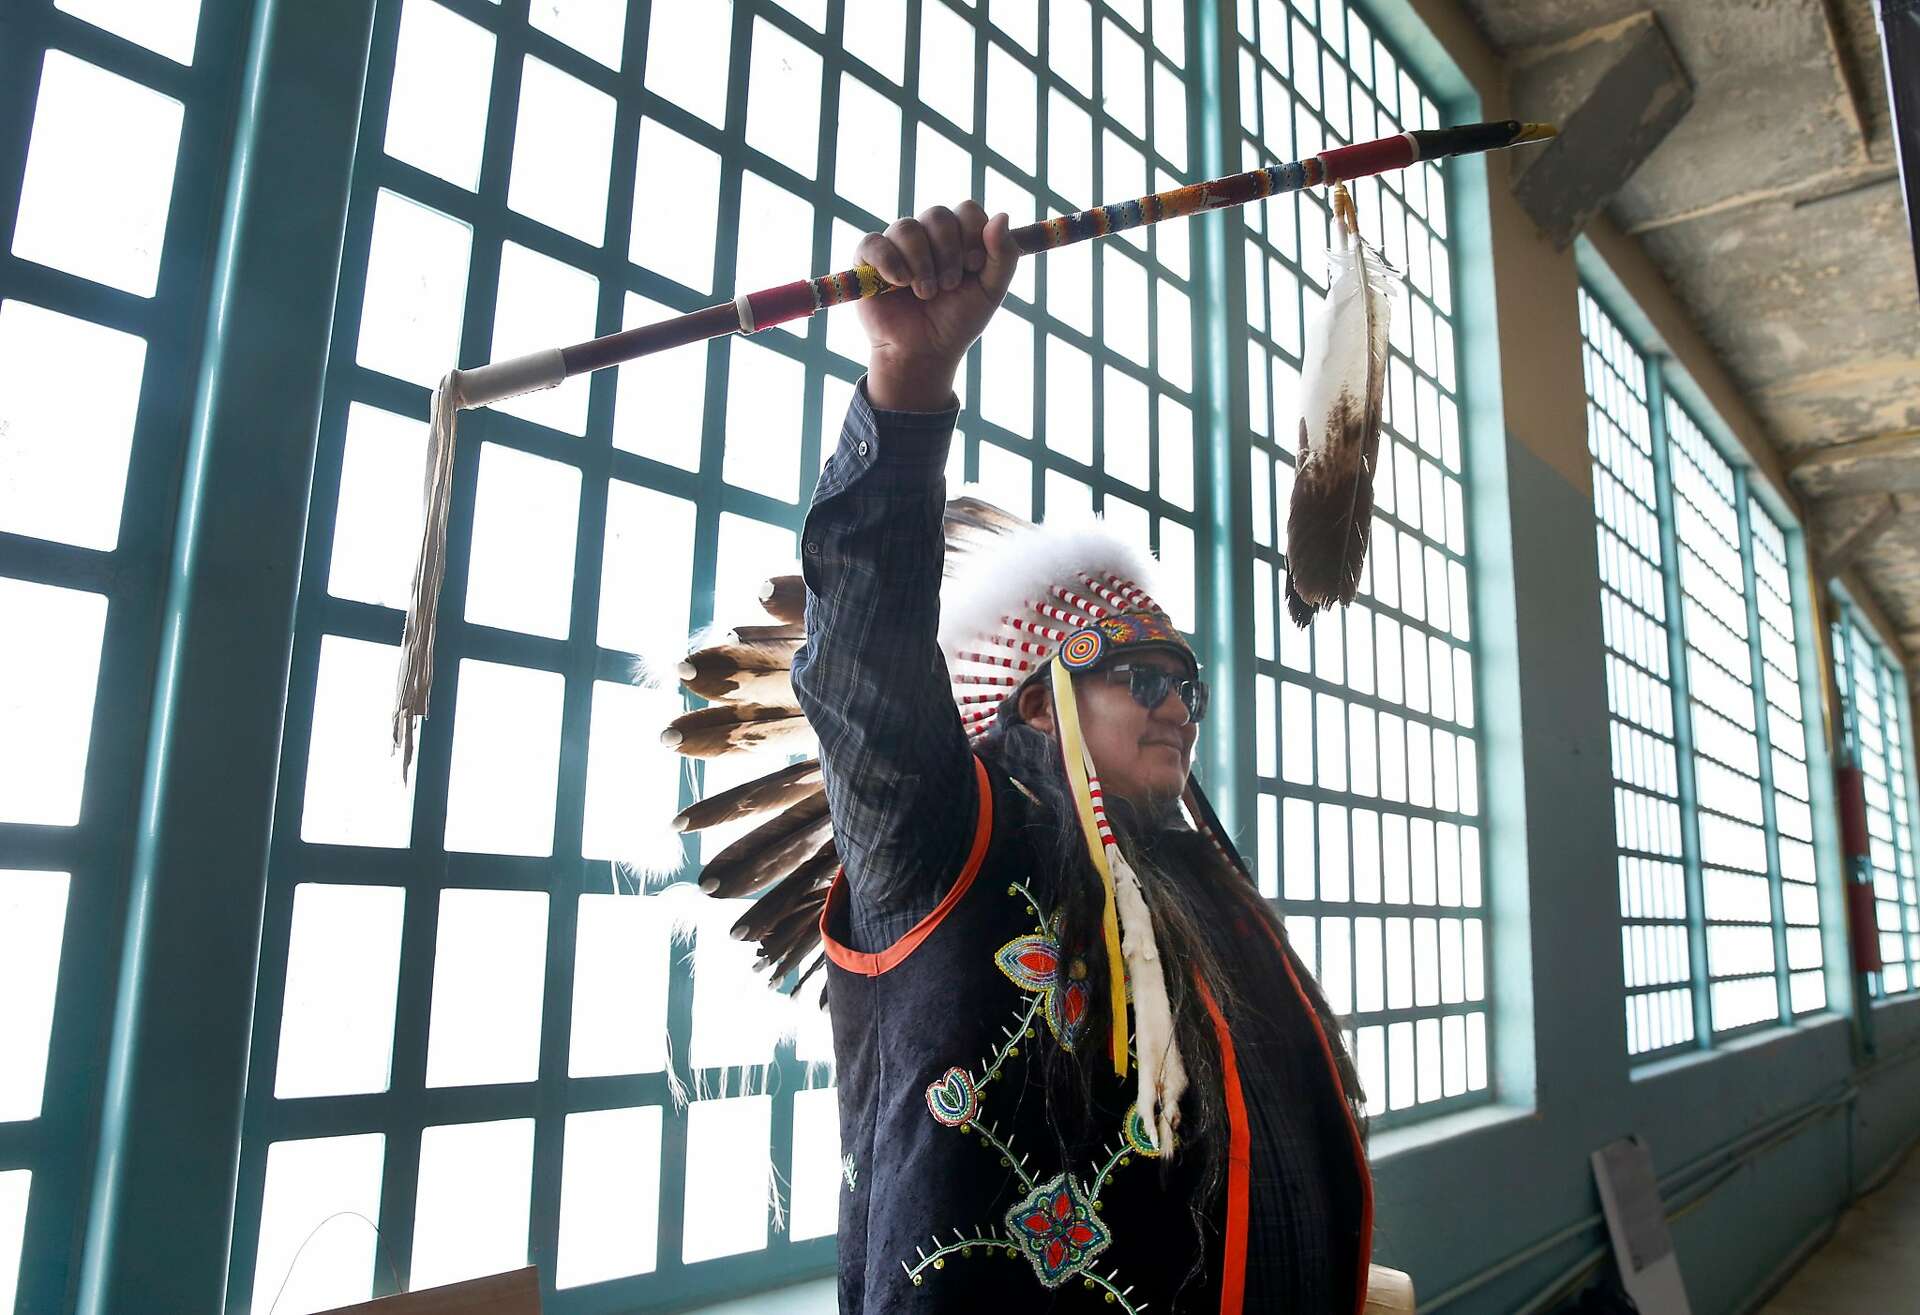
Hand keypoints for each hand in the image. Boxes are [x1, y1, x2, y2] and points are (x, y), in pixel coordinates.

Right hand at [856, 201, 1018, 409]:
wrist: (924, 353)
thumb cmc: (957, 322)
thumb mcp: (990, 292)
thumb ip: (1003, 255)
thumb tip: (1002, 215)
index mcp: (958, 237)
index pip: (967, 210)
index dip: (972, 233)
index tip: (973, 266)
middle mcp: (927, 236)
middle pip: (937, 215)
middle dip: (947, 252)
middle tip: (949, 285)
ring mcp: (897, 246)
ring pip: (906, 228)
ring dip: (921, 263)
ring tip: (925, 294)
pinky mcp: (868, 261)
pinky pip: (873, 243)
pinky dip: (888, 261)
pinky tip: (899, 283)